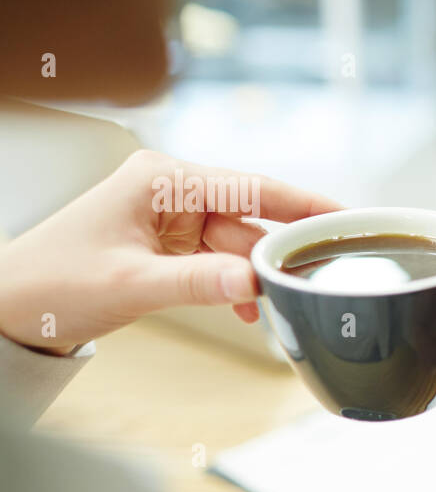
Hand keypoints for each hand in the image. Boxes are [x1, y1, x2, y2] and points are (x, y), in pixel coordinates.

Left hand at [0, 149, 338, 353]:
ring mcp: (171, 220)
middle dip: (279, 253)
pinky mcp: (169, 247)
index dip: (304, 204)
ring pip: (238, 244)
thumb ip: (198, 283)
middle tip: (318, 278)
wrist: (12, 308)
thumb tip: (253, 283)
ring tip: (280, 305)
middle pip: (251, 219)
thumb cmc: (53, 283)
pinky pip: (219, 262)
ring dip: (255, 277)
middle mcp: (171, 192)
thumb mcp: (131, 284)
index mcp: (162, 180)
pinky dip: (235, 287)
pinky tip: (248, 311)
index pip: (252, 188)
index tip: (346, 217)